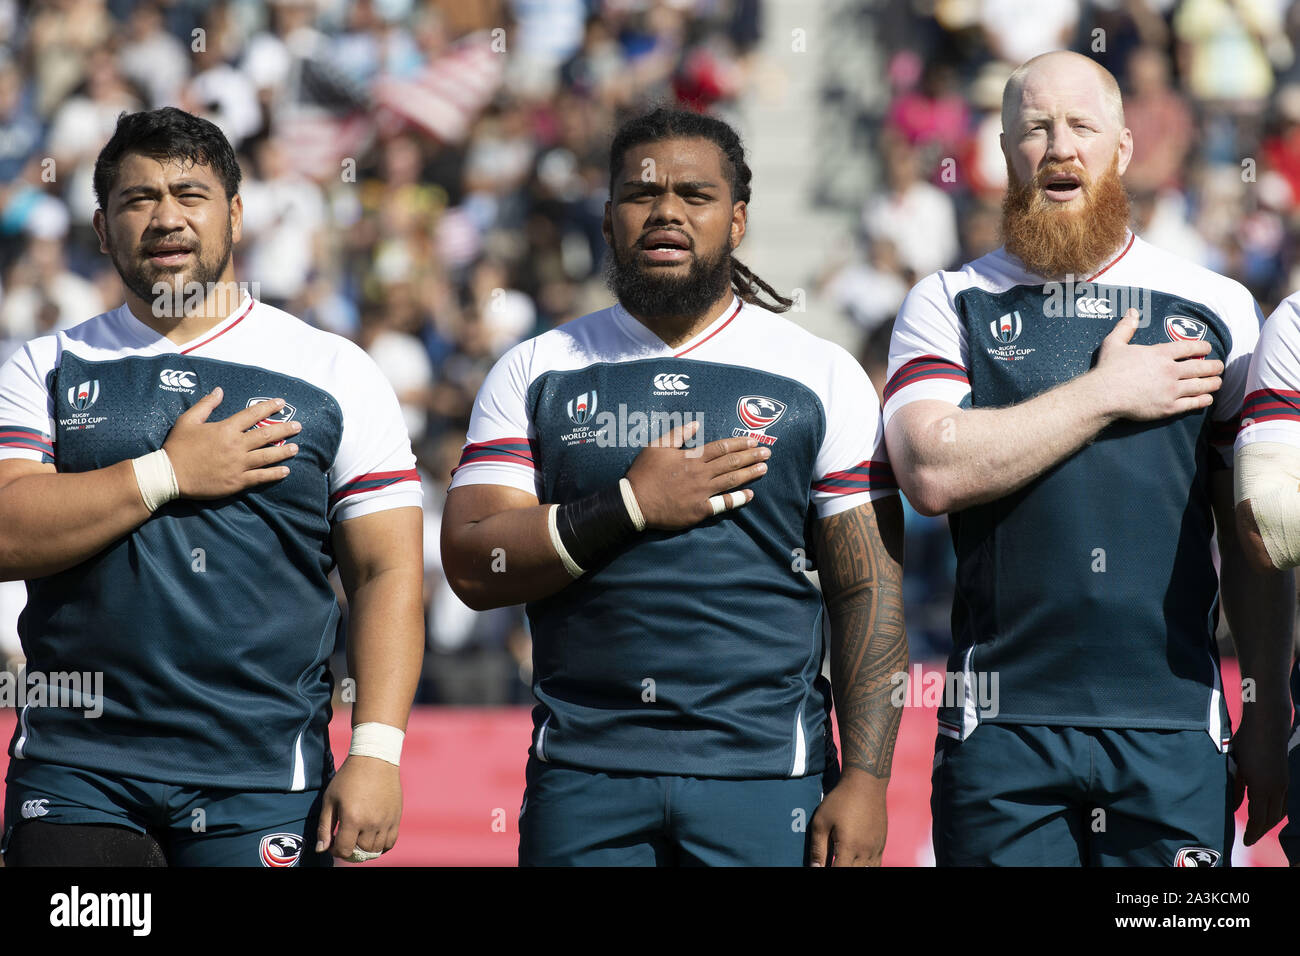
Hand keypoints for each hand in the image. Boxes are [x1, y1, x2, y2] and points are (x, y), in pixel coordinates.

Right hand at [162, 387, 301, 497]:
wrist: (169, 474)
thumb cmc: (178, 446)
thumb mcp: (188, 420)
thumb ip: (206, 405)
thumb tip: (219, 390)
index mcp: (226, 428)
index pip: (253, 414)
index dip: (269, 406)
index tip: (282, 402)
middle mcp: (236, 445)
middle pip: (266, 434)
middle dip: (284, 429)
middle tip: (298, 426)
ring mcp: (238, 464)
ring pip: (268, 456)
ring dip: (284, 451)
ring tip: (296, 448)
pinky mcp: (237, 481)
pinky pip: (261, 477)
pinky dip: (275, 474)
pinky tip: (286, 471)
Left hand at [315, 755, 402, 861]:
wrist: (375, 759)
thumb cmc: (348, 778)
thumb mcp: (330, 800)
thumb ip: (324, 827)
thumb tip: (321, 849)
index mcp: (352, 818)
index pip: (344, 850)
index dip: (335, 851)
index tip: (333, 842)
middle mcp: (371, 823)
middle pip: (360, 852)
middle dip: (350, 850)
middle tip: (345, 840)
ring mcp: (386, 821)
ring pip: (376, 850)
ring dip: (365, 850)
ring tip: (358, 839)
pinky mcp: (396, 817)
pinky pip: (390, 842)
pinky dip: (381, 846)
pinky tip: (373, 838)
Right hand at [625, 420, 769, 529]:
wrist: (635, 502)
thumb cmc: (644, 473)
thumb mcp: (656, 447)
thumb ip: (677, 434)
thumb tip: (696, 424)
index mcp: (691, 458)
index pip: (721, 448)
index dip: (739, 444)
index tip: (753, 441)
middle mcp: (701, 474)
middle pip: (731, 462)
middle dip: (751, 456)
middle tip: (767, 452)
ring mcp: (702, 493)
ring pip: (731, 480)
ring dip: (749, 474)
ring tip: (764, 468)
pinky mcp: (700, 510)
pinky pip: (723, 504)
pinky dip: (737, 498)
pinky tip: (750, 494)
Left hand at [808, 768, 887, 866]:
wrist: (866, 783)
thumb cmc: (840, 800)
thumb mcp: (821, 822)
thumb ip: (818, 848)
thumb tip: (814, 868)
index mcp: (849, 847)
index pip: (839, 872)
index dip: (828, 873)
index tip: (822, 868)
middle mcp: (865, 851)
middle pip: (854, 873)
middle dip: (842, 869)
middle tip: (832, 861)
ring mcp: (876, 848)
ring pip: (868, 871)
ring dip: (855, 869)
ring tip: (843, 860)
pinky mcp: (882, 843)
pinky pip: (876, 864)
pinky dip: (866, 867)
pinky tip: (855, 862)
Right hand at [1092, 308, 1222, 421]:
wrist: (1104, 395)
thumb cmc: (1108, 369)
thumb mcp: (1114, 343)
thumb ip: (1125, 327)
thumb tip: (1132, 311)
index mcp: (1160, 353)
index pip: (1189, 347)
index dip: (1202, 346)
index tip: (1208, 347)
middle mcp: (1170, 370)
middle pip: (1200, 367)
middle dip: (1213, 366)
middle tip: (1219, 366)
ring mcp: (1171, 390)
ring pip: (1200, 385)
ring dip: (1212, 383)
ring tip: (1218, 382)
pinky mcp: (1168, 407)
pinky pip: (1191, 403)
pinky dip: (1202, 400)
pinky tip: (1207, 398)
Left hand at [1231, 704, 1289, 844]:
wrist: (1267, 723)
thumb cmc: (1246, 740)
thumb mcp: (1235, 764)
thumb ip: (1235, 786)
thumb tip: (1234, 805)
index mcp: (1261, 787)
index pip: (1258, 818)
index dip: (1252, 832)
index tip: (1245, 841)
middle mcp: (1276, 788)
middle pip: (1270, 819)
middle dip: (1260, 831)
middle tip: (1249, 839)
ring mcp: (1283, 783)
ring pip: (1279, 812)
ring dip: (1269, 823)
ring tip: (1257, 829)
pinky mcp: (1285, 778)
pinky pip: (1283, 803)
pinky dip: (1275, 812)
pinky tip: (1267, 812)